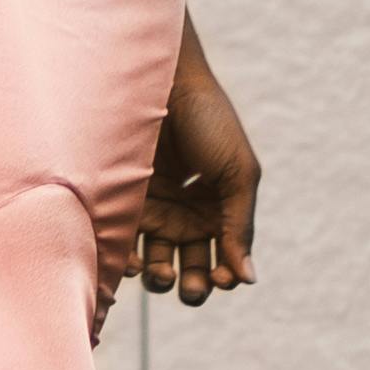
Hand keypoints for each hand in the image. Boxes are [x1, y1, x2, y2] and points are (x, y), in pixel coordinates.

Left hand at [135, 40, 258, 307]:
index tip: (219, 277)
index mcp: (219, 211)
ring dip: (161, 279)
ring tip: (162, 274)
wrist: (164, 84)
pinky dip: (128, 261)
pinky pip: (124, 244)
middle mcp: (185, 216)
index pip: (223, 260)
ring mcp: (153, 211)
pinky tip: (133, 262)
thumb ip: (240, 226)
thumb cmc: (209, 122)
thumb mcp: (237, 173)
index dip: (222, 277)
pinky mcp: (121, 203)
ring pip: (156, 264)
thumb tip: (248, 280)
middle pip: (190, 269)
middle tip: (189, 285)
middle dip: (192, 286)